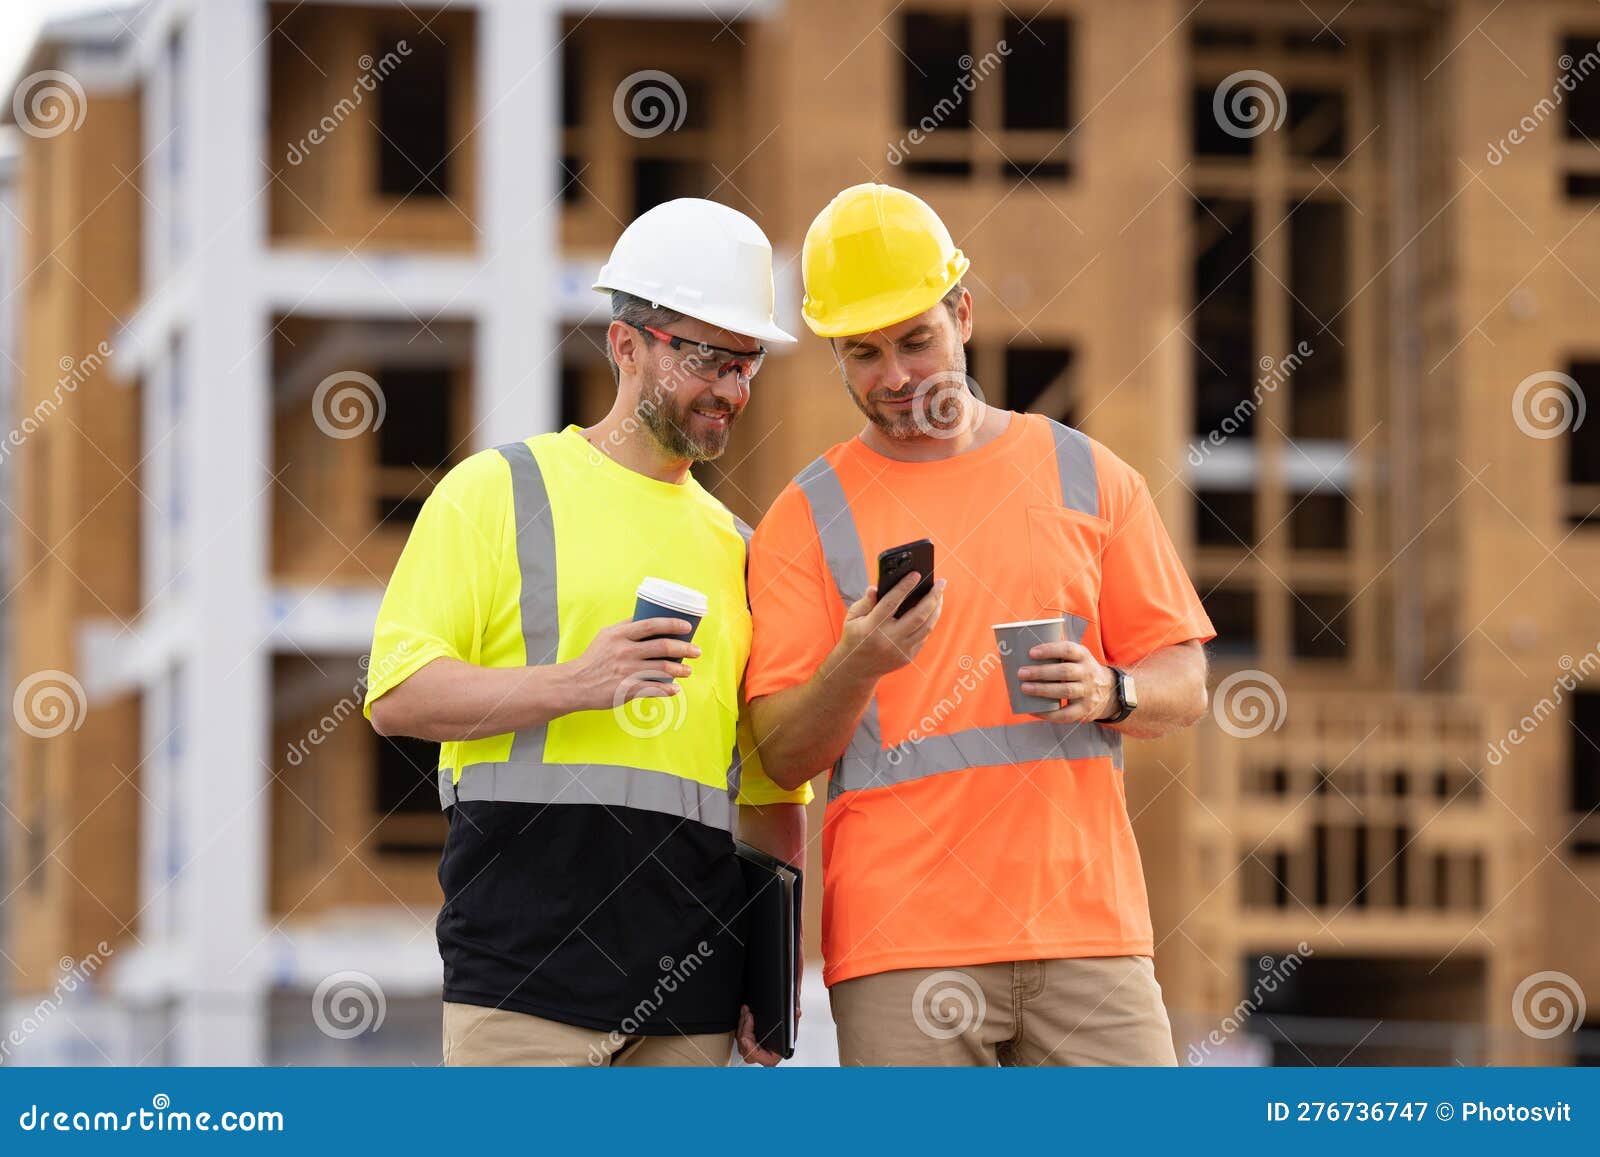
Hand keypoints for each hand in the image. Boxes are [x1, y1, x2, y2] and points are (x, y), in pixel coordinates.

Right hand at [560, 617, 701, 711]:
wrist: (575, 683)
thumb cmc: (594, 658)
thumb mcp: (607, 635)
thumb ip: (627, 626)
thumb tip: (650, 616)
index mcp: (621, 635)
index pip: (653, 624)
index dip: (673, 625)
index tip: (687, 627)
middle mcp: (625, 651)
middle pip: (663, 647)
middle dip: (685, 649)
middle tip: (696, 651)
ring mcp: (627, 671)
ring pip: (662, 669)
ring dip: (680, 670)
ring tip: (687, 671)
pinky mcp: (626, 689)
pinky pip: (654, 689)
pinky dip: (668, 690)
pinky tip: (675, 689)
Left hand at [735, 940, 803, 1066]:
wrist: (787, 959)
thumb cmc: (791, 975)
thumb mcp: (793, 989)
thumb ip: (795, 1004)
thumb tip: (795, 1013)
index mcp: (786, 1035)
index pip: (770, 1060)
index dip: (756, 1053)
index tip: (747, 1038)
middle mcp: (774, 1036)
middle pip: (751, 1053)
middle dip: (745, 1035)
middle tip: (747, 1017)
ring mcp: (764, 1030)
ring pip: (745, 1043)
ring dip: (743, 1027)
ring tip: (747, 1011)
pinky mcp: (756, 1022)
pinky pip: (744, 1031)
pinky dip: (743, 1022)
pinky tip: (746, 1011)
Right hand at [835, 573, 946, 679]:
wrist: (856, 669)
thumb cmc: (854, 637)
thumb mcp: (852, 617)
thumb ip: (865, 602)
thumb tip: (876, 588)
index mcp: (872, 627)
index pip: (891, 602)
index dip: (905, 587)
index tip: (916, 574)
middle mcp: (889, 639)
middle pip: (918, 615)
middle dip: (933, 597)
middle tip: (941, 582)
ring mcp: (901, 649)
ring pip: (926, 626)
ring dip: (936, 609)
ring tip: (940, 594)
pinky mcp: (908, 656)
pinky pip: (923, 636)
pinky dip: (929, 621)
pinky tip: (931, 611)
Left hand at [1017, 638, 1116, 723]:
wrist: (1108, 691)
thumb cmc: (1080, 670)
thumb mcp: (1076, 657)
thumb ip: (1056, 654)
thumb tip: (1020, 652)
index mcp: (1083, 656)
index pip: (1068, 650)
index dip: (1050, 650)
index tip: (1031, 652)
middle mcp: (1088, 673)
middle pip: (1064, 672)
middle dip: (1041, 672)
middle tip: (1021, 673)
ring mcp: (1087, 692)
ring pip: (1065, 691)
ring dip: (1043, 690)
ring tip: (1024, 688)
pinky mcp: (1084, 710)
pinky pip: (1065, 714)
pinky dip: (1047, 714)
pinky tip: (1033, 710)